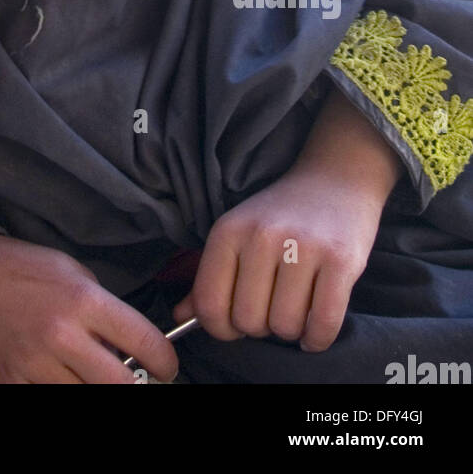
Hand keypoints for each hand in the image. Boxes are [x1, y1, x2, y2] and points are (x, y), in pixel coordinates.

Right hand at [0, 234, 179, 383]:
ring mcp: (34, 363)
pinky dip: (61, 388)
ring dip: (97, 389)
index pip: (144, 342)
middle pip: (121, 385)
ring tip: (94, 374)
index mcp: (84, 300)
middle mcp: (62, 335)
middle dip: (137, 385)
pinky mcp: (11, 382)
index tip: (167, 368)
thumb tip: (124, 345)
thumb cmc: (22, 267)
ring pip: (87, 398)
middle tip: (137, 379)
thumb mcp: (72, 271)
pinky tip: (61, 375)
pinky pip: (49, 398)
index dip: (166, 362)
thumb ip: (102, 308)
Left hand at [171, 166, 383, 351]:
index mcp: (228, 231)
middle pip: (248, 321)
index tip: (235, 325)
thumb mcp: (237, 234)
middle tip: (271, 309)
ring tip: (295, 309)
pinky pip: (323, 323)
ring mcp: (303, 247)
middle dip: (260, 328)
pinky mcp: (340, 260)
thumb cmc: (279, 216)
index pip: (210, 303)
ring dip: (291, 331)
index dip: (221, 328)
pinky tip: (315, 330)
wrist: (334, 182)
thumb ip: (209, 277)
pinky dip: (318, 339)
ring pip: (285, 326)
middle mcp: (261, 236)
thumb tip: (180, 317)